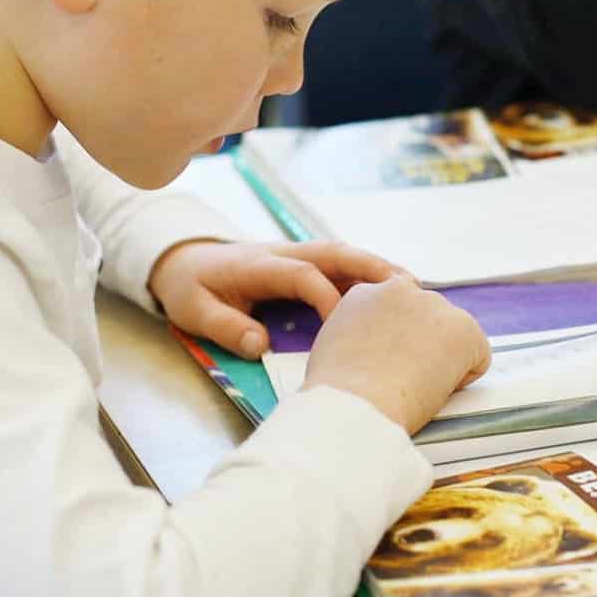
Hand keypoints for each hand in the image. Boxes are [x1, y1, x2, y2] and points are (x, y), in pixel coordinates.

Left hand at [148, 239, 403, 357]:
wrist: (184, 261)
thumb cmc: (191, 288)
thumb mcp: (194, 311)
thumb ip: (226, 327)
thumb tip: (260, 344)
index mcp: (259, 264)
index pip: (303, 275)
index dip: (326, 298)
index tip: (343, 329)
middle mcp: (284, 252)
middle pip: (335, 252)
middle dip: (371, 268)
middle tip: (407, 288)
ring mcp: (296, 253)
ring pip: (343, 255)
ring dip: (377, 268)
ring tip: (413, 288)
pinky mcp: (303, 261)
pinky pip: (339, 264)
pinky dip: (367, 273)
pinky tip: (391, 291)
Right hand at [303, 276, 491, 434]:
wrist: (355, 404)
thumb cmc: (336, 393)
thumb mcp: (333, 348)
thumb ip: (358, 335)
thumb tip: (377, 349)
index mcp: (366, 293)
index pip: (396, 314)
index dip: (394, 347)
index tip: (382, 369)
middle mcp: (401, 289)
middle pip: (427, 321)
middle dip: (421, 348)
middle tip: (397, 381)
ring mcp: (435, 305)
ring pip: (452, 339)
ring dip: (440, 362)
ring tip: (411, 386)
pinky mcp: (464, 328)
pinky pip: (478, 359)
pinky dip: (463, 380)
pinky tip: (433, 389)